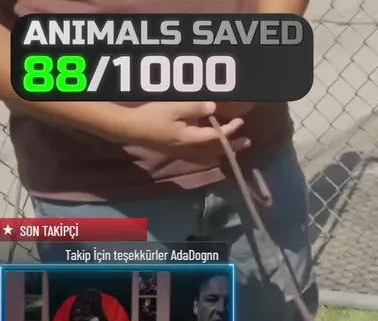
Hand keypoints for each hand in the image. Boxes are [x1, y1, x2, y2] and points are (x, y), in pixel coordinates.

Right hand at [121, 102, 248, 162]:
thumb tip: (213, 108)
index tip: (240, 122)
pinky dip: (211, 153)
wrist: (130, 129)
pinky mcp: (178, 153)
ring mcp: (184, 154)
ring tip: (235, 146)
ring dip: (223, 151)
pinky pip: (201, 157)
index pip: (217, 137)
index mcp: (190, 139)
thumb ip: (194, 108)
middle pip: (216, 151)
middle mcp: (190, 150)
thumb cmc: (151, 116)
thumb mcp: (172, 107)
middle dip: (232, 146)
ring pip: (209, 156)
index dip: (230, 130)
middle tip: (247, 142)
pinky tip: (213, 149)